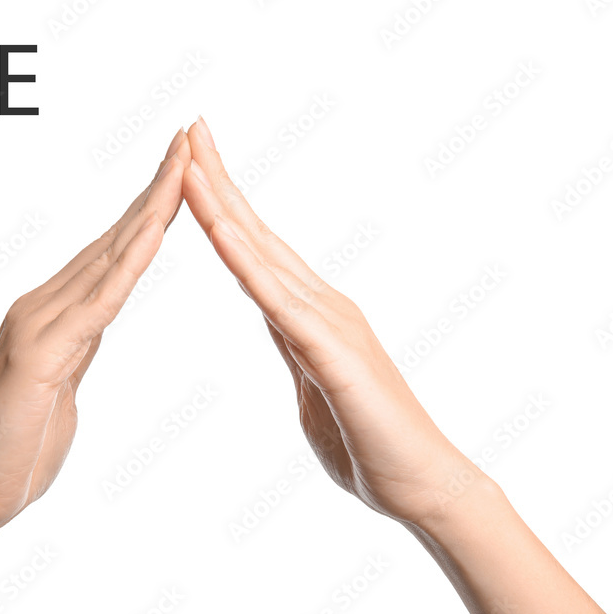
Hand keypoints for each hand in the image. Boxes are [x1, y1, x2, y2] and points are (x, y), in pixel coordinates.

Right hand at [0, 129, 191, 535]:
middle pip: (114, 237)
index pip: (115, 249)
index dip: (151, 207)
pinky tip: (156, 233)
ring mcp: (39, 325)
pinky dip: (129, 265)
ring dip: (151, 208)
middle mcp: (45, 305)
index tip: (184, 169)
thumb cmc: (15, 449)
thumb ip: (77, 346)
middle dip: (157, 187)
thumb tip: (95, 324)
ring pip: (108, 257)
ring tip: (183, 163)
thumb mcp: (61, 385)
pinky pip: (97, 304)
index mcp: (58, 314)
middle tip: (190, 136)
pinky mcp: (37, 356)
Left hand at [181, 118, 476, 525]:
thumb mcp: (314, 387)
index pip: (256, 249)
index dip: (223, 204)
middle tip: (190, 126)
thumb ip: (296, 350)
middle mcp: (321, 305)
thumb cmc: (370, 445)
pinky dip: (246, 263)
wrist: (423, 487)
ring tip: (191, 158)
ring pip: (264, 256)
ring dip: (224, 206)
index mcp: (310, 315)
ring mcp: (330, 324)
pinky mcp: (334, 355)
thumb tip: (279, 327)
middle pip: (258, 234)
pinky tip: (219, 230)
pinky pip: (279, 302)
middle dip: (219, 179)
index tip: (192, 163)